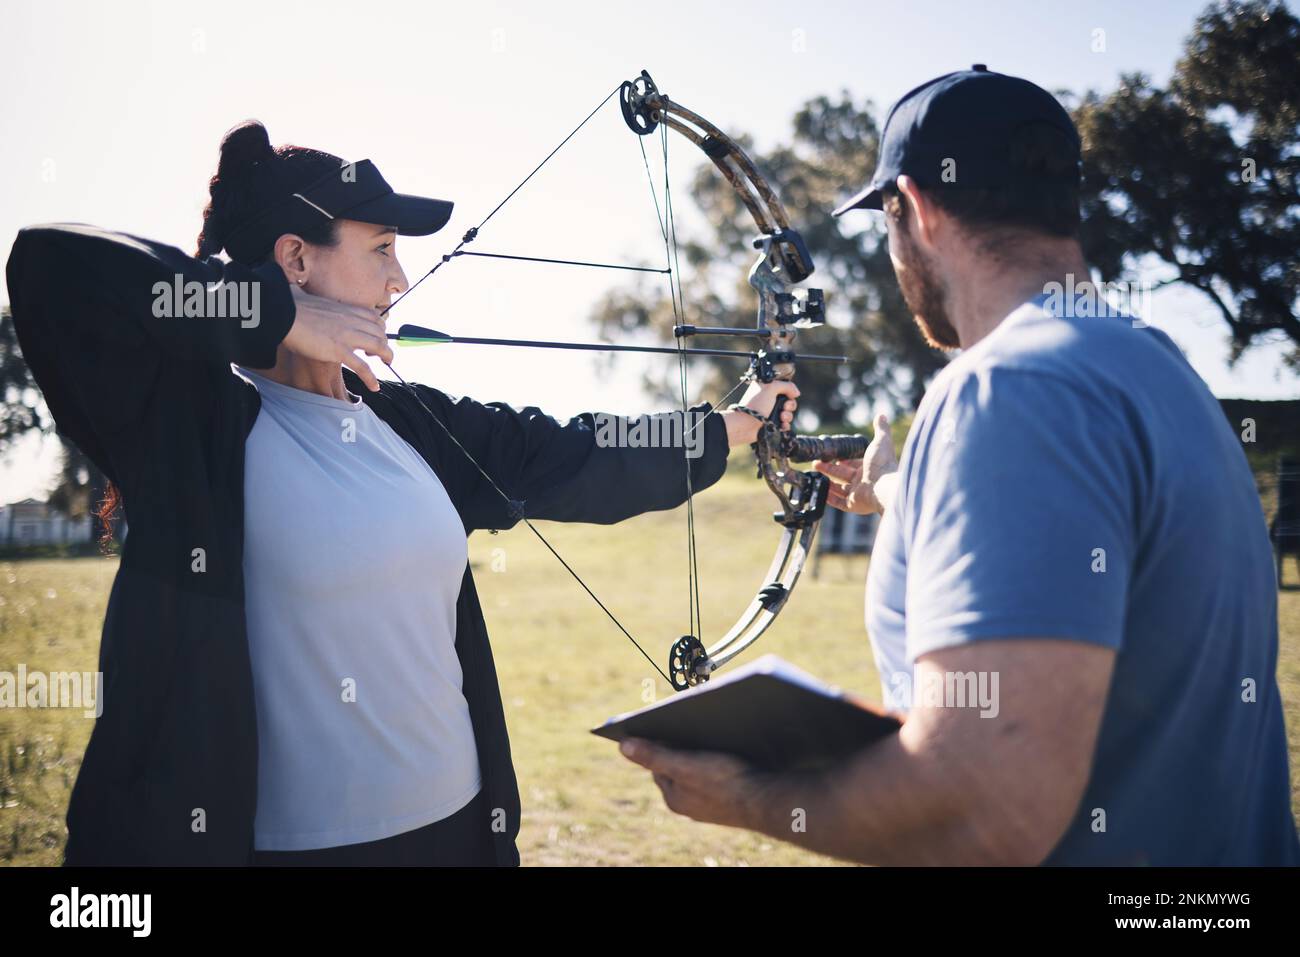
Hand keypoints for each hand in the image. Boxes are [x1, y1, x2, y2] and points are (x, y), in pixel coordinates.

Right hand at [282, 286, 393, 390]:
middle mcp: (352, 321)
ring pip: (378, 347)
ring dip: (386, 356)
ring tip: (387, 364)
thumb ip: (319, 304)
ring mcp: (348, 336)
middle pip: (380, 333)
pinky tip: (374, 387)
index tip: (377, 336)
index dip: (380, 329)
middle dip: (385, 343)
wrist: (283, 313)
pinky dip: (371, 378)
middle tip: (381, 353)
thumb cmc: (292, 306)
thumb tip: (303, 295)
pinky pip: (362, 366)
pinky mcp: (339, 350)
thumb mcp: (314, 301)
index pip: (375, 318)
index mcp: (347, 309)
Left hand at [619, 737, 773, 830]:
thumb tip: (623, 747)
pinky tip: (726, 750)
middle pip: (676, 768)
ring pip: (697, 771)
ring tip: (706, 732)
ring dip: (698, 753)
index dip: (658, 742)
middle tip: (685, 724)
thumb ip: (654, 756)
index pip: (657, 764)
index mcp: (675, 798)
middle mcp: (690, 804)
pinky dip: (716, 762)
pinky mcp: (730, 800)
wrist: (768, 801)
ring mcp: (710, 804)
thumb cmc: (725, 781)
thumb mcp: (685, 764)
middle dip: (678, 747)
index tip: (661, 722)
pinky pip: (716, 777)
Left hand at [722, 379, 798, 447]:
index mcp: (768, 389)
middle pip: (789, 402)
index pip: (786, 388)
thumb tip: (796, 393)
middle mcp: (770, 400)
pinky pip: (785, 424)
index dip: (789, 392)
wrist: (745, 425)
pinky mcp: (772, 424)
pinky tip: (782, 425)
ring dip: (788, 416)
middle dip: (790, 405)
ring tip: (781, 417)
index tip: (788, 396)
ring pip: (788, 414)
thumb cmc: (755, 405)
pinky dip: (785, 425)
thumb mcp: (771, 387)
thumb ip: (787, 386)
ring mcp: (771, 413)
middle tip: (784, 407)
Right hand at [813, 412, 897, 514]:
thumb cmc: (883, 465)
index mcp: (869, 468)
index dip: (842, 459)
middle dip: (829, 468)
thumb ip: (881, 428)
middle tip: (816, 463)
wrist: (885, 486)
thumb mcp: (881, 441)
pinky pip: (839, 503)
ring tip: (814, 475)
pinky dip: (829, 498)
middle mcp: (864, 481)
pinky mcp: (854, 505)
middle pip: (842, 475)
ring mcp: (859, 495)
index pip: (852, 463)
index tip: (831, 455)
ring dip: (827, 483)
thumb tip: (881, 415)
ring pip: (839, 489)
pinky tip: (820, 492)